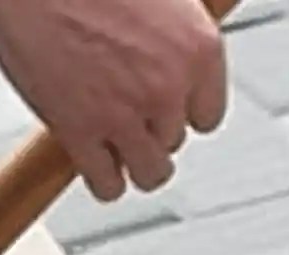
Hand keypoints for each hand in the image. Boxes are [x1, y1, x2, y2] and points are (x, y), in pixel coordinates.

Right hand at [0, 0, 229, 201]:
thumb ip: (170, 36)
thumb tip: (166, 59)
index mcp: (199, 47)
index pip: (208, 115)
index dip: (179, 111)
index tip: (160, 105)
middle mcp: (168, 86)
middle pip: (174, 141)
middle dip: (149, 129)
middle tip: (121, 111)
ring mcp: (124, 114)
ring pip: (150, 173)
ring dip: (132, 162)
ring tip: (112, 145)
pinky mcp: (79, 131)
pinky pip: (107, 185)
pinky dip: (102, 179)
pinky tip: (91, 158)